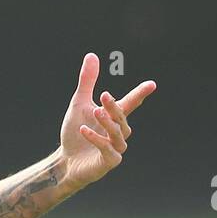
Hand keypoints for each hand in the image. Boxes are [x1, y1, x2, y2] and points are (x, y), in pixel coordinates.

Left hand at [58, 52, 155, 189]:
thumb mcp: (79, 104)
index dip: (140, 94)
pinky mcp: (107, 163)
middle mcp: (118, 133)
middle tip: (104, 95)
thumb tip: (91, 55)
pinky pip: (107, 150)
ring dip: (108, 123)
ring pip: (118, 135)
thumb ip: (87, 81)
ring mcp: (115, 149)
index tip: (152, 84)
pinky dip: (97, 140)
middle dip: (115, 107)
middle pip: (123, 118)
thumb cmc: (75, 132)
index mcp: (113, 118)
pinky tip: (84, 130)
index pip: (130, 104)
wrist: (65, 160)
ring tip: (96, 112)